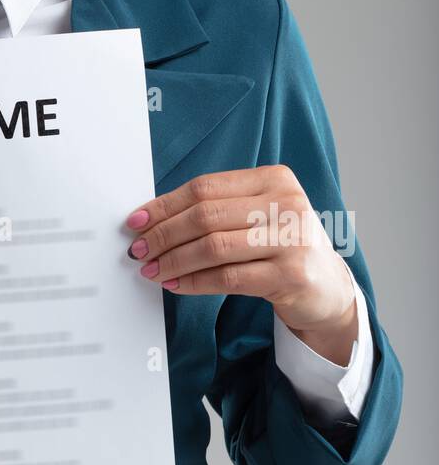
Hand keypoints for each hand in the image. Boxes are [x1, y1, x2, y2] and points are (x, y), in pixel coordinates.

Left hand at [124, 166, 356, 362]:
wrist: (328, 286)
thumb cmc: (282, 245)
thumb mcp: (258, 214)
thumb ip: (217, 209)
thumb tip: (152, 218)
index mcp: (274, 179)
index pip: (205, 188)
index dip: (165, 205)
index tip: (137, 221)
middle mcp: (286, 204)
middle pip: (206, 215)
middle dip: (164, 234)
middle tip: (139, 249)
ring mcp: (291, 240)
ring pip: (213, 247)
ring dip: (174, 260)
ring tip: (152, 269)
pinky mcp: (290, 276)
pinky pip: (228, 278)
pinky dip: (194, 282)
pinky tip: (176, 284)